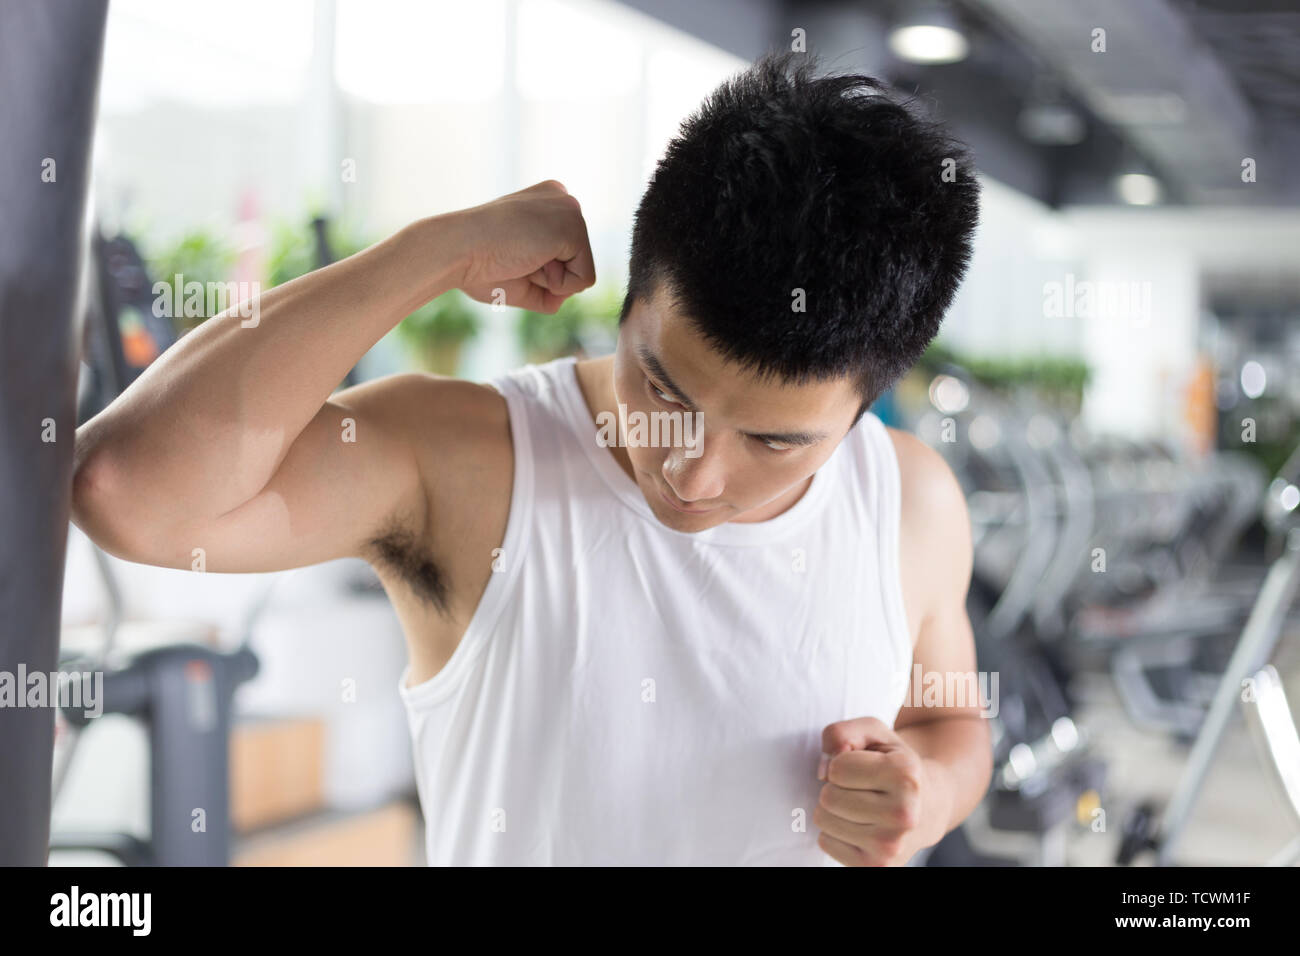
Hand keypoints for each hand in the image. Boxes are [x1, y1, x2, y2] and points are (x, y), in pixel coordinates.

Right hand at [451, 179, 596, 312]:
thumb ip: (548, 285)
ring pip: (582, 273)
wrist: (455, 250)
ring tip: (520, 256)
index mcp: (547, 203)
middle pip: (576, 264)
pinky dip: (556, 284)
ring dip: (549, 280)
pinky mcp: (573, 226)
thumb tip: (569, 293)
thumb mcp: (518, 274)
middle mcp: (562, 199)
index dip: (538, 271)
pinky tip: (529, 259)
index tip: (506, 251)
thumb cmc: (477, 265)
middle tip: (512, 256)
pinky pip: (584, 280)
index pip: (565, 256)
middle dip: (545, 276)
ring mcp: (569, 209)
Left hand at [814, 717, 926, 866]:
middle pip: (828, 797)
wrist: (928, 807)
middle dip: (836, 787)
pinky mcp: (876, 866)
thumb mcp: (873, 733)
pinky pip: (825, 842)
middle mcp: (902, 815)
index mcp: (905, 776)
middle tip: (861, 788)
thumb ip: (840, 733)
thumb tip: (823, 770)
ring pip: (823, 820)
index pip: (836, 768)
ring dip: (834, 809)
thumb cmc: (893, 764)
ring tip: (861, 805)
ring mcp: (890, 846)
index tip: (863, 767)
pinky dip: (835, 831)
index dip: (842, 763)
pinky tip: (860, 825)